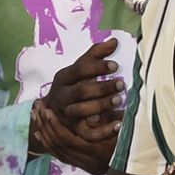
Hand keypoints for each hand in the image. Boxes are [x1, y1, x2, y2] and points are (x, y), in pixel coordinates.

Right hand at [33, 39, 125, 174]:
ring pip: (81, 111)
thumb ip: (96, 55)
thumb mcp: (79, 70)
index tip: (115, 66)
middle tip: (122, 83)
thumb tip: (114, 41)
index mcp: (63, 78)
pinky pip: (88, 134)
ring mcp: (66, 114)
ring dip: (101, 106)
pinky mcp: (74, 131)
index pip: (78, 70)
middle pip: (80, 91)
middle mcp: (62, 96)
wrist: (53, 112)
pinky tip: (118, 124)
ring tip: (120, 100)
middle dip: (102, 87)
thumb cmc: (73, 86)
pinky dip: (103, 131)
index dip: (96, 67)